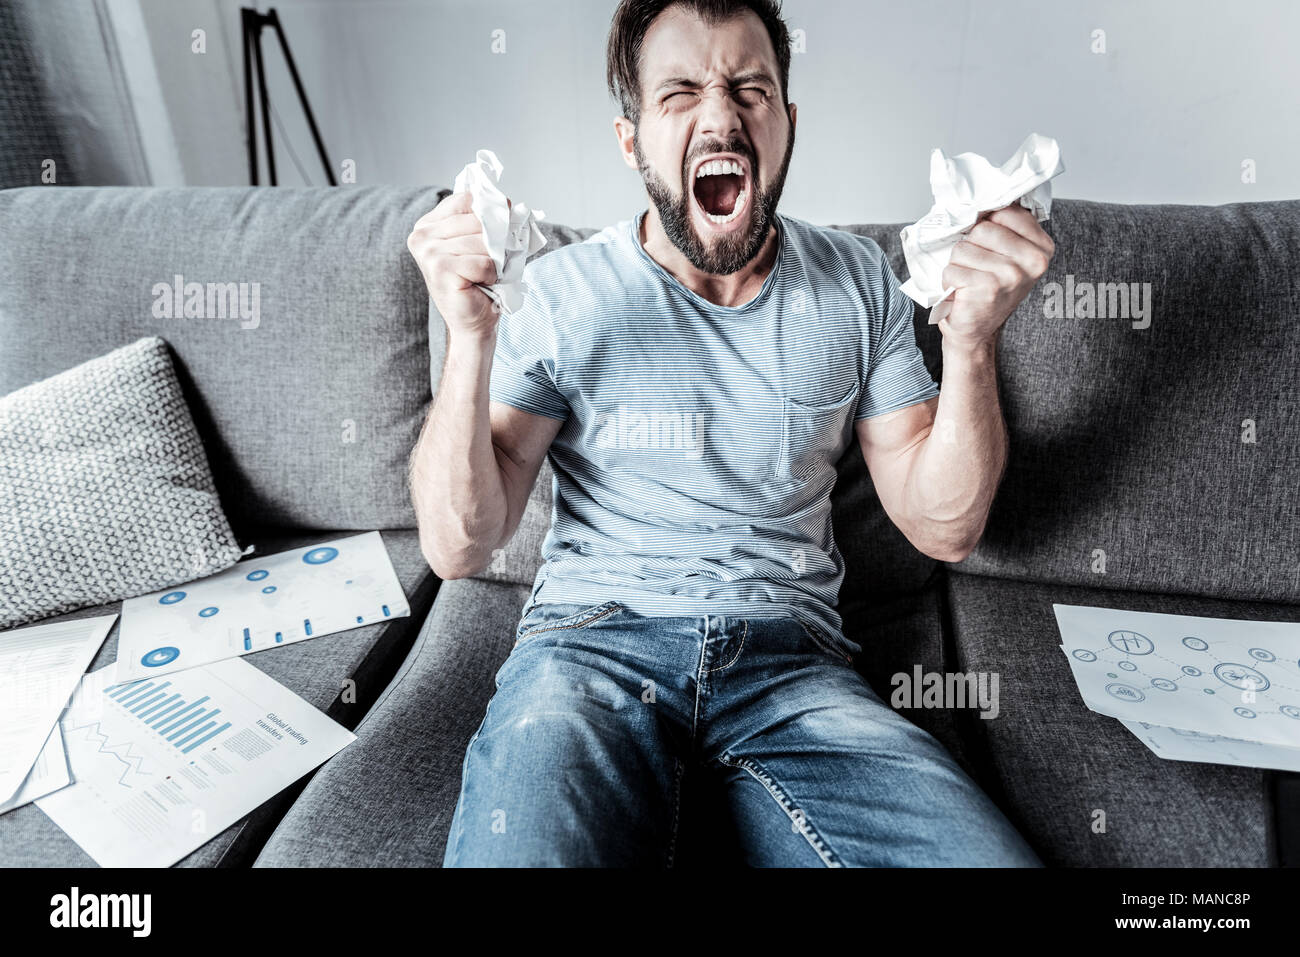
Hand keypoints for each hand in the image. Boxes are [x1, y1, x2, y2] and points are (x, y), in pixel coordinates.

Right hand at [406, 190, 502, 338]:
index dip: (493, 211)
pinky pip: (484, 263)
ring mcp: (429, 252)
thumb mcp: (480, 243)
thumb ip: (486, 220)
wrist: (472, 323)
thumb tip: (508, 205)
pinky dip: (491, 275)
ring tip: (483, 275)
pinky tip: (480, 284)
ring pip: (483, 242)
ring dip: (494, 261)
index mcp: (429, 223)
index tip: (502, 226)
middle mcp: (423, 235)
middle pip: (478, 220)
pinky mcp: (440, 269)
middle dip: (496, 241)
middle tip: (493, 261)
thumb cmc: (479, 283)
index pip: (468, 199)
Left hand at [937, 203, 1054, 349]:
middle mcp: (1035, 260)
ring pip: (963, 248)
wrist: (975, 330)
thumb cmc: (986, 288)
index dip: (986, 225)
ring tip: (969, 281)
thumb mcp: (1005, 253)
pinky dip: (949, 281)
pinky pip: (952, 269)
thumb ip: (1004, 226)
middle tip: (977, 269)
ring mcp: (1012, 275)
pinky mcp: (988, 288)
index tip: (988, 246)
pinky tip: (962, 293)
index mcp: (1043, 246)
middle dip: (969, 247)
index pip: (1005, 211)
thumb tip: (984, 194)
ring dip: (958, 265)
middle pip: (982, 228)